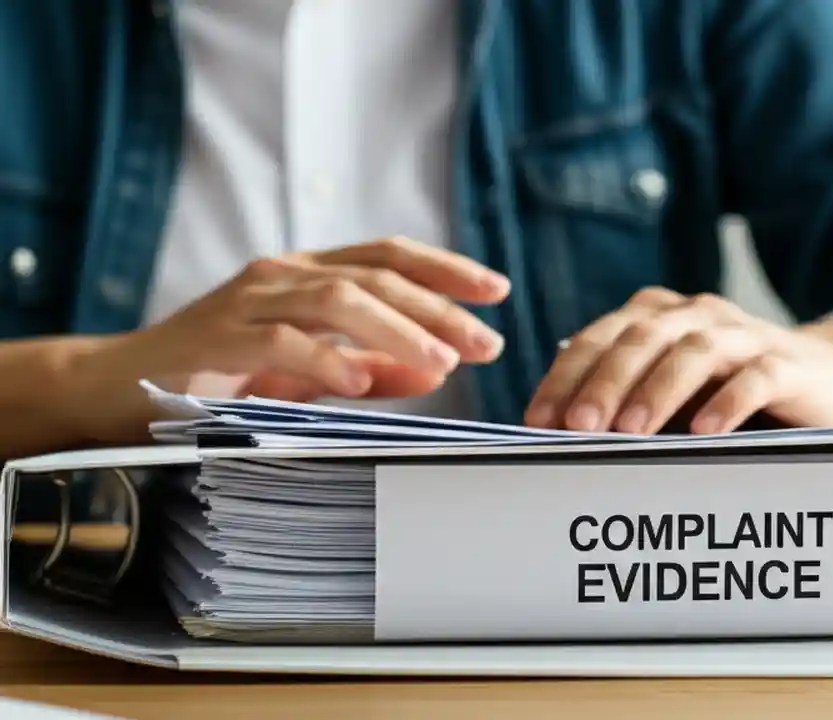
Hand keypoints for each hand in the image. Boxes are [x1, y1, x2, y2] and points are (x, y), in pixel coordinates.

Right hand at [124, 235, 508, 402]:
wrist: (121, 386)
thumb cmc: (225, 375)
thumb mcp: (312, 373)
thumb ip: (373, 368)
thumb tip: (438, 369)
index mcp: (310, 274)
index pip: (390, 256)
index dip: (446, 269)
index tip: (497, 291)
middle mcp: (284, 275)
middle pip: (375, 276)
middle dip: (438, 308)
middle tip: (486, 342)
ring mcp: (250, 301)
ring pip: (337, 300)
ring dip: (396, 330)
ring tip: (442, 360)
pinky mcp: (219, 337)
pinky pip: (281, 342)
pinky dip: (325, 359)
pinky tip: (361, 379)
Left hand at [524, 287, 832, 433]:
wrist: (828, 379)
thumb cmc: (731, 390)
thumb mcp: (671, 392)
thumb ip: (622, 396)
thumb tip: (553, 421)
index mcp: (659, 316)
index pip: (601, 338)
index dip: (566, 377)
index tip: (537, 420)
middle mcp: (697, 315)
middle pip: (642, 339)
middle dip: (603, 383)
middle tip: (574, 427)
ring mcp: (744, 335)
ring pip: (693, 351)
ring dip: (656, 391)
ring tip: (628, 433)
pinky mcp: (788, 363)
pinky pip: (755, 376)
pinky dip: (728, 401)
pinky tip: (704, 432)